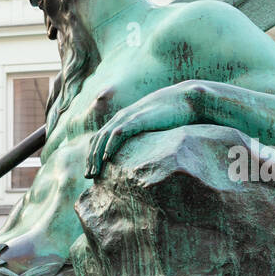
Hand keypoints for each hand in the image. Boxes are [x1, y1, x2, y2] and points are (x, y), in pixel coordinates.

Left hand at [85, 82, 199, 178]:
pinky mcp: (138, 119)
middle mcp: (121, 118)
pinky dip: (110, 145)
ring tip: (94, 172)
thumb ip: (141, 136)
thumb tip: (140, 153)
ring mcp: (128, 117)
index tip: (91, 171)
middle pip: (98, 139)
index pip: (100, 138)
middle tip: (88, 176)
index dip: (93, 154)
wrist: (186, 99)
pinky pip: (119, 133)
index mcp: (122, 120)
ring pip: (104, 137)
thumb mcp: (151, 127)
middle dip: (91, 158)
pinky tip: (107, 158)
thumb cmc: (171, 114)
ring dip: (96, 155)